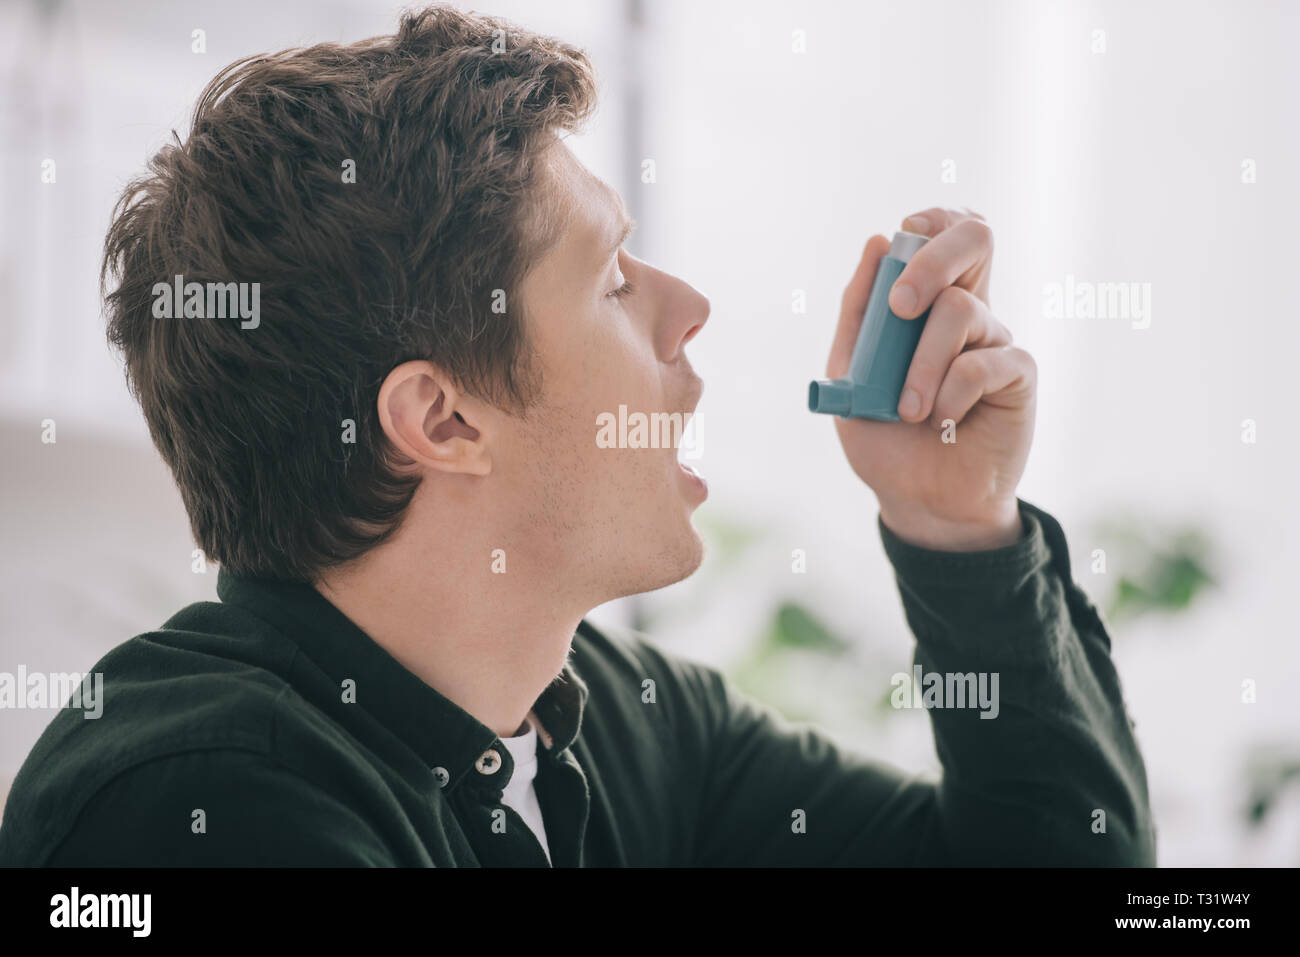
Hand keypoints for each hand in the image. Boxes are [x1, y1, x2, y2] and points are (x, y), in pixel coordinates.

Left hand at [825, 208, 1035, 550]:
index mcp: (928, 301)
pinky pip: (985, 361)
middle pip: (977, 238)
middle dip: (931, 261)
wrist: (917, 499)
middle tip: (900, 308)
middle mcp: (968, 310)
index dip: (932, 221)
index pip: (947, 232)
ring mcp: (996, 340)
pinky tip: (941, 421)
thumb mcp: (850, 374)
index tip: (903, 235)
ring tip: (907, 409)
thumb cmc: (883, 437)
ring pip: (961, 310)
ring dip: (922, 363)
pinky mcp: (1018, 376)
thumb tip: (877, 241)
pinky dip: (951, 391)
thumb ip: (859, 313)